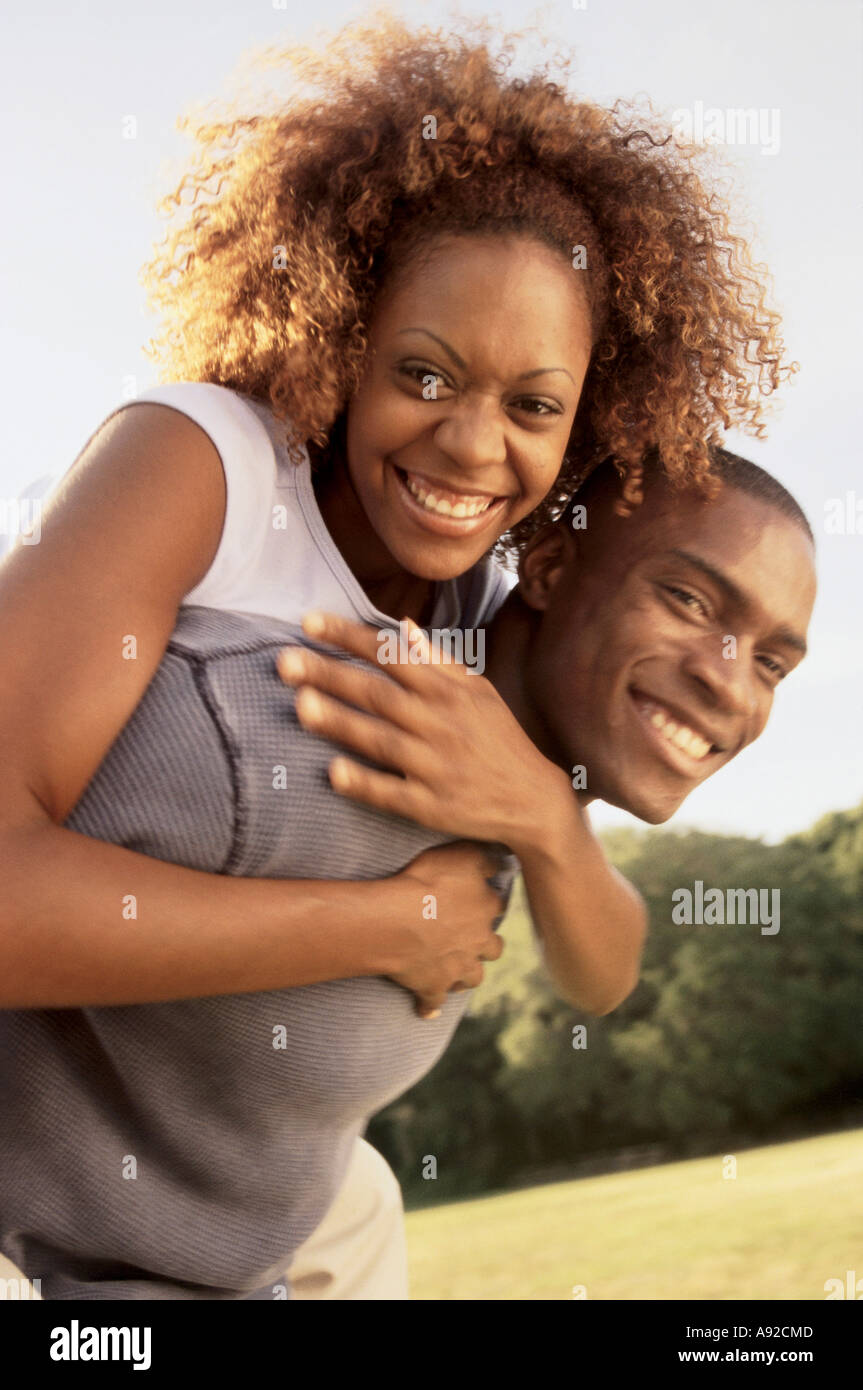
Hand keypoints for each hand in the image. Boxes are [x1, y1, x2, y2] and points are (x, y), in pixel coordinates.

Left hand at [276, 610, 572, 856]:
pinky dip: (364, 782)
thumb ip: (438, 660)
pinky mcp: (431, 806)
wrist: (534, 800)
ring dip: (340, 722)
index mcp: (448, 692)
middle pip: (377, 694)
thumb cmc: (499, 739)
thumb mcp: (479, 692)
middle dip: (329, 675)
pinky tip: (333, 772)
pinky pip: (392, 792)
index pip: (390, 656)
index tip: (308, 621)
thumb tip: (403, 626)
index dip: (349, 637)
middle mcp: (440, 724)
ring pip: (380, 740)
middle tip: (284, 660)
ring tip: (299, 703)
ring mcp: (434, 766)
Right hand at [388, 841, 506, 1017]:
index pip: (497, 907)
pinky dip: (429, 1007)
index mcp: (485, 910)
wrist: (395, 923)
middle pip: (493, 948)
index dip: (489, 902)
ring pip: (472, 978)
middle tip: (473, 939)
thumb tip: (504, 858)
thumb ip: (484, 856)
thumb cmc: (426, 883)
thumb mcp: (459, 856)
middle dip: (487, 945)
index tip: (481, 900)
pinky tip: (426, 1011)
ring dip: (467, 975)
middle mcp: (478, 942)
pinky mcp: (433, 988)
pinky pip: (432, 1002)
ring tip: (458, 972)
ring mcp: (457, 969)